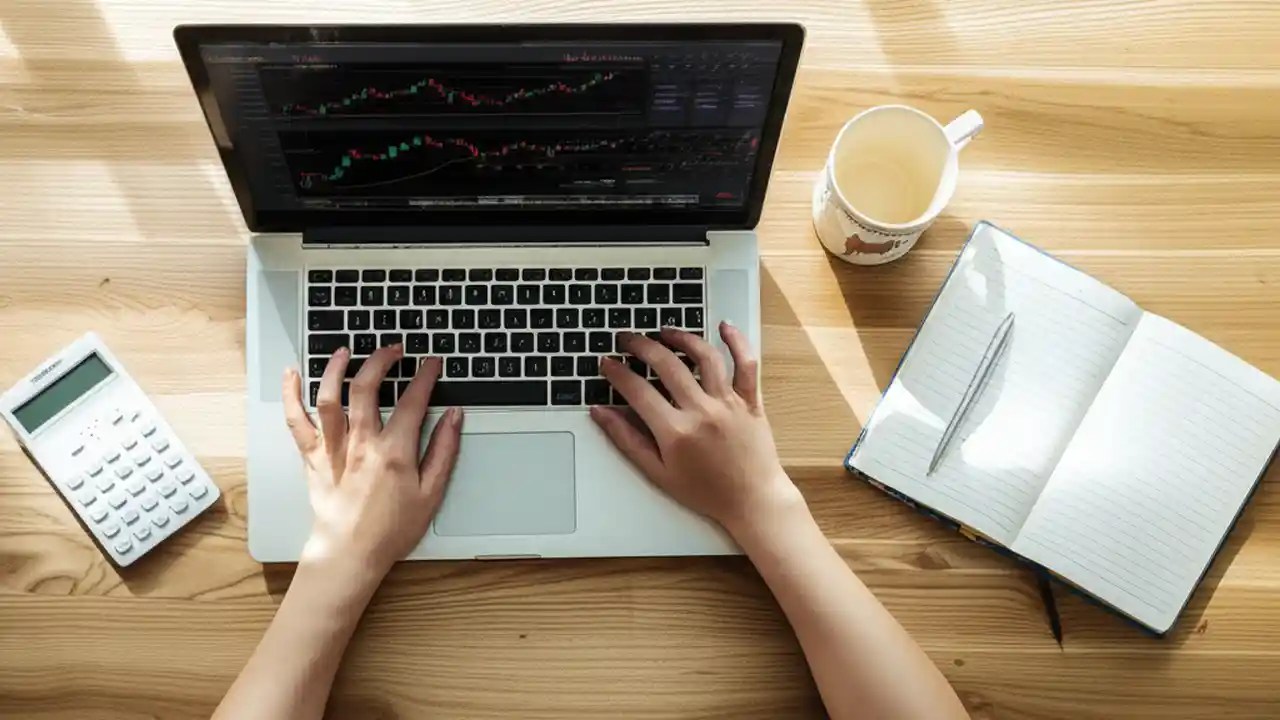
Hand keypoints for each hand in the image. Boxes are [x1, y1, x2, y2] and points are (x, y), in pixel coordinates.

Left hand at [282, 345, 463, 581]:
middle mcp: (361, 443)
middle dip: (382, 359)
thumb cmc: (391, 529)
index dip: (425, 376)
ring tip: (346, 351)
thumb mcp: (431, 493)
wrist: (350, 553)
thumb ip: (444, 451)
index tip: (432, 363)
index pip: (413, 401)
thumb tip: (454, 417)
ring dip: (336, 368)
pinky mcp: (312, 457)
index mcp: (394, 451)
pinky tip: (292, 374)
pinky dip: (291, 394)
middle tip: (394, 349)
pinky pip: (296, 420)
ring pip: (329, 397)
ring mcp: (333, 448)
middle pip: (367, 387)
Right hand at [590, 323, 802, 534]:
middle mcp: (702, 411)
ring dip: (681, 337)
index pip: (637, 390)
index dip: (616, 372)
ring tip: (664, 331)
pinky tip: (723, 326)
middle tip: (627, 338)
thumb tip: (600, 413)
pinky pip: (746, 364)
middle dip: (641, 345)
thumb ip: (627, 440)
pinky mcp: (751, 401)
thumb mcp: (658, 473)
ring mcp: (729, 403)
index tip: (606, 362)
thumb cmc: (706, 491)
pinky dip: (737, 341)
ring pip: (704, 356)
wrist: (752, 501)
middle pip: (667, 364)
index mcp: (676, 432)